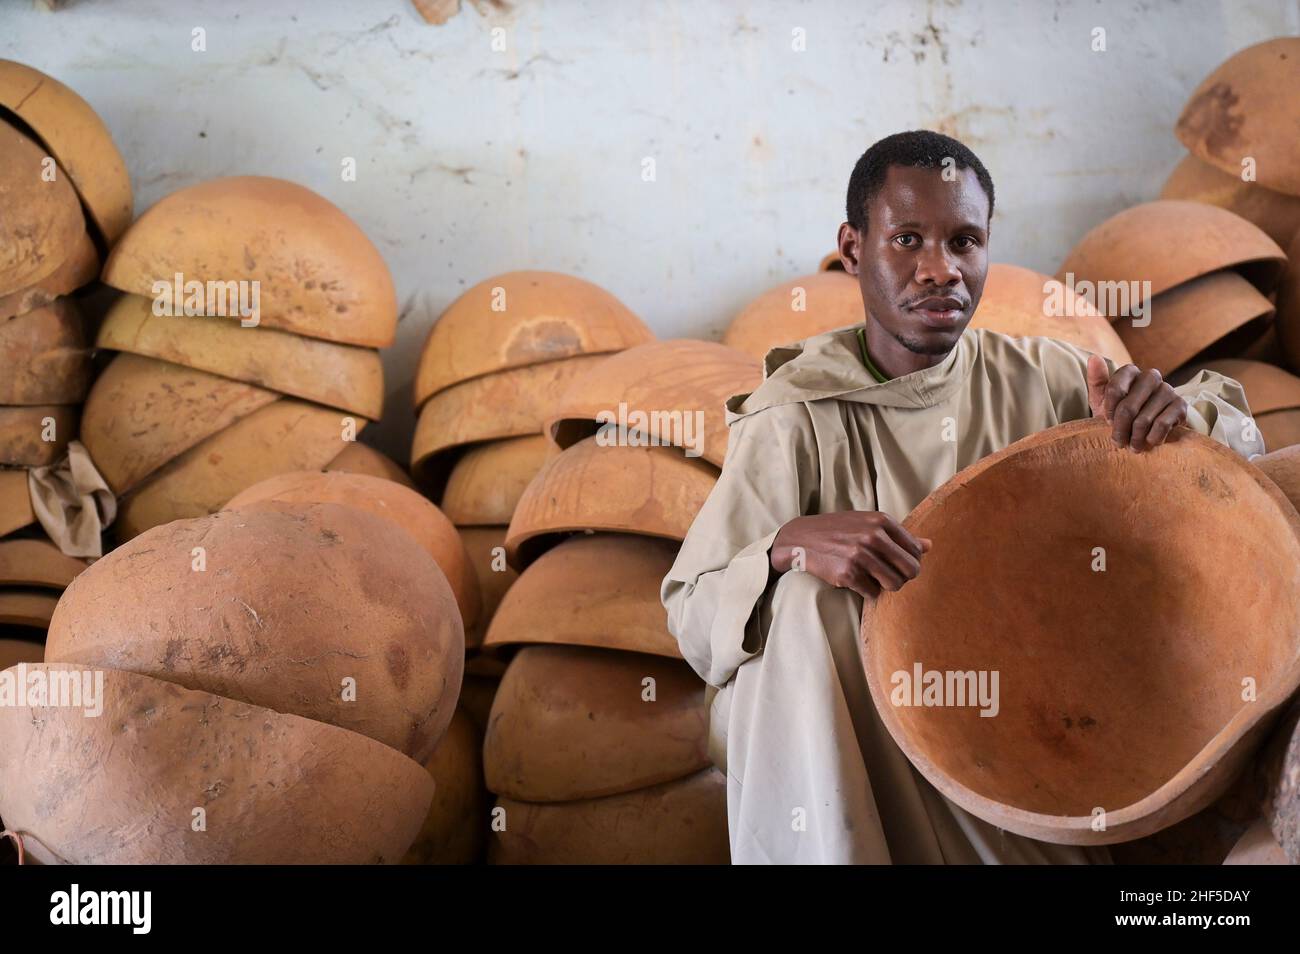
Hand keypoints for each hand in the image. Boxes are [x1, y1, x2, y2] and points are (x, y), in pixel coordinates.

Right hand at [770, 511, 931, 598]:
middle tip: (891, 577)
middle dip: (904, 577)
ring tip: (874, 579)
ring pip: (894, 584)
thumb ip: (899, 535)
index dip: (911, 562)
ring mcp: (860, 555)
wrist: (801, 538)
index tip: (898, 564)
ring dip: (887, 586)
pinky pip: (873, 593)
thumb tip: (929, 546)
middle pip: (911, 570)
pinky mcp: (847, 574)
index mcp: (881, 521)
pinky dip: (867, 591)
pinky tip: (857, 581)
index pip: (916, 550)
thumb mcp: (868, 524)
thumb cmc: (839, 530)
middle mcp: (873, 536)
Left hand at [1086, 354, 1188, 451]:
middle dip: (1120, 429)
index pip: (1114, 389)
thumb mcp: (1101, 400)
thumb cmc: (1120, 414)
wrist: (1146, 430)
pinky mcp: (1181, 405)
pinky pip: (1162, 424)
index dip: (1108, 411)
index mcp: (1130, 372)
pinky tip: (1149, 441)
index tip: (1107, 422)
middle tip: (1118, 442)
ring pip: (1144, 419)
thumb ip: (1097, 381)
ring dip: (1136, 437)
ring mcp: (1168, 389)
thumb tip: (1094, 358)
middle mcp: (1151, 376)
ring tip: (1133, 446)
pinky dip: (1152, 437)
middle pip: (1128, 407)